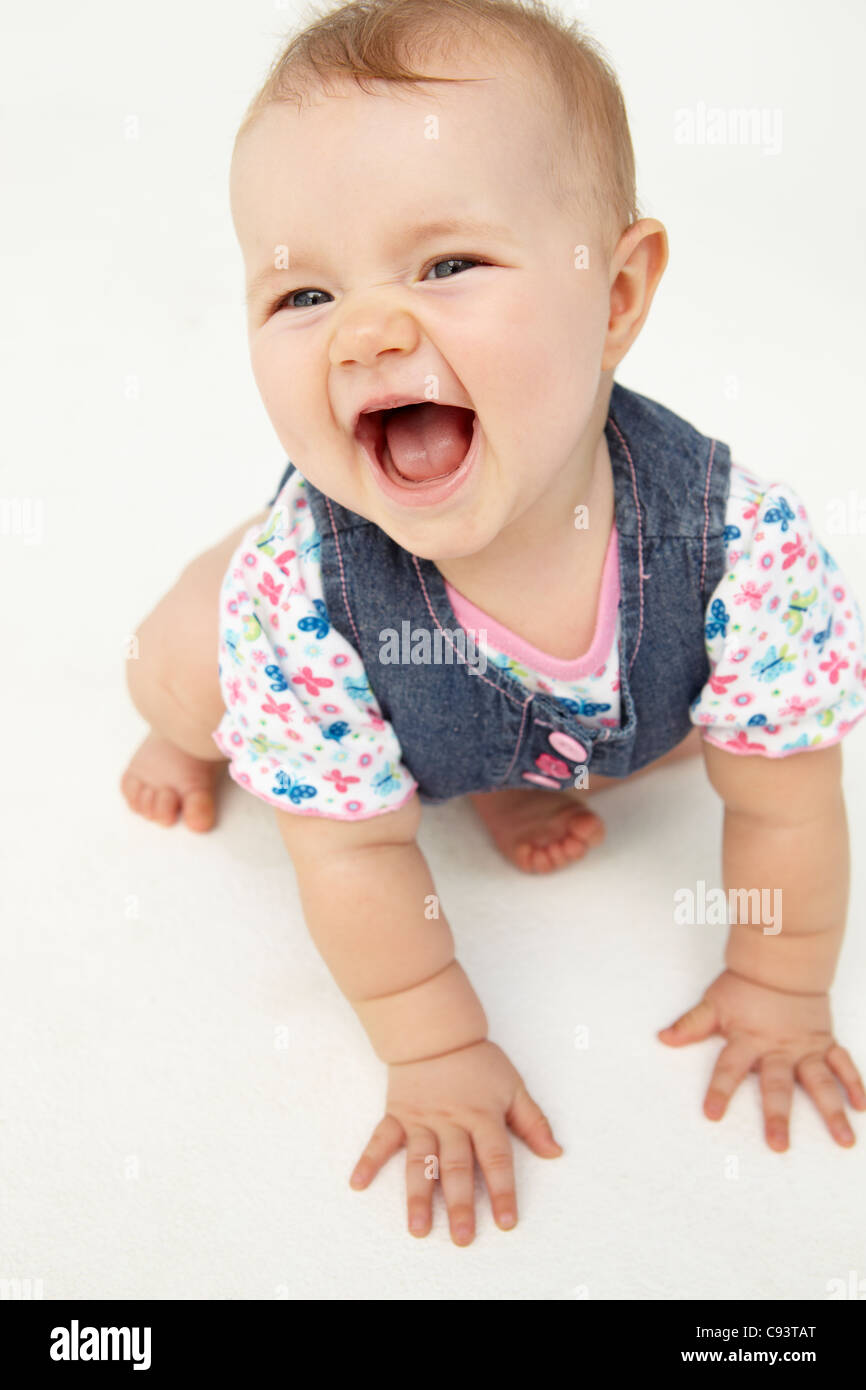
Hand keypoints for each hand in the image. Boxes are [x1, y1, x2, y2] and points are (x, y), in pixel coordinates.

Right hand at [348, 1039, 562, 1244]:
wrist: (436, 1032)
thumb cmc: (477, 1062)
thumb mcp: (513, 1086)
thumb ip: (532, 1121)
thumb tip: (555, 1152)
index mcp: (482, 1116)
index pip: (496, 1159)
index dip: (503, 1191)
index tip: (506, 1222)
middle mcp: (451, 1122)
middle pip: (456, 1167)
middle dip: (460, 1204)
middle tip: (462, 1238)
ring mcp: (421, 1120)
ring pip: (420, 1162)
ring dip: (418, 1197)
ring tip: (418, 1229)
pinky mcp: (397, 1114)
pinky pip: (381, 1139)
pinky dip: (368, 1160)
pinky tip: (358, 1184)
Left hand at [658, 969, 865, 1150]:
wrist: (781, 962)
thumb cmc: (745, 987)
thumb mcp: (713, 1004)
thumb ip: (691, 1025)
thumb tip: (663, 1038)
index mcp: (747, 1041)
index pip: (729, 1069)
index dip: (719, 1090)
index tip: (712, 1114)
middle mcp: (778, 1049)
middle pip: (777, 1086)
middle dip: (777, 1116)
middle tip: (778, 1146)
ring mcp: (805, 1047)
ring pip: (820, 1082)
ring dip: (833, 1111)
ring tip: (844, 1140)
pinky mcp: (824, 1042)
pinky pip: (843, 1064)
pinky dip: (855, 1084)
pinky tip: (861, 1107)